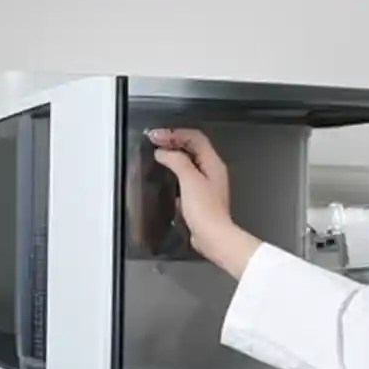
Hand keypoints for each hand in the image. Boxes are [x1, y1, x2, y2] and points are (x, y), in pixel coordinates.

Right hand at [147, 128, 260, 277]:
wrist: (212, 236)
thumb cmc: (205, 210)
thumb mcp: (189, 179)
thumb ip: (176, 161)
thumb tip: (163, 152)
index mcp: (213, 163)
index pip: (194, 137)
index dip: (175, 133)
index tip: (157, 136)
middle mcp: (212, 171)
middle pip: (192, 147)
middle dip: (173, 141)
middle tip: (154, 141)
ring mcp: (206, 184)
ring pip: (189, 162)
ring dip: (173, 156)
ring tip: (157, 154)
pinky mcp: (200, 197)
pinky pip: (186, 177)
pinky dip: (175, 172)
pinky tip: (164, 176)